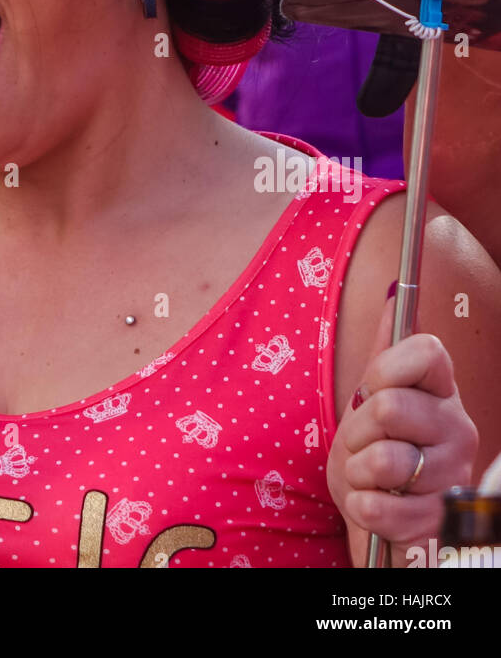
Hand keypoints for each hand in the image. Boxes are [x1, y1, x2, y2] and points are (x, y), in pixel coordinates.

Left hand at [327, 295, 478, 566]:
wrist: (374, 509)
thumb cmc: (373, 446)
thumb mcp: (371, 393)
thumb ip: (385, 347)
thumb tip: (393, 293)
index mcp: (443, 392)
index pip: (426, 352)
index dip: (386, 368)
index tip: (372, 388)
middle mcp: (459, 430)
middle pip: (390, 407)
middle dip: (357, 429)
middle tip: (362, 441)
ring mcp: (453, 476)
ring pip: (383, 460)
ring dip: (357, 471)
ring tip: (367, 474)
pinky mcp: (437, 522)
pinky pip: (379, 507)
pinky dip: (361, 506)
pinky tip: (371, 503)